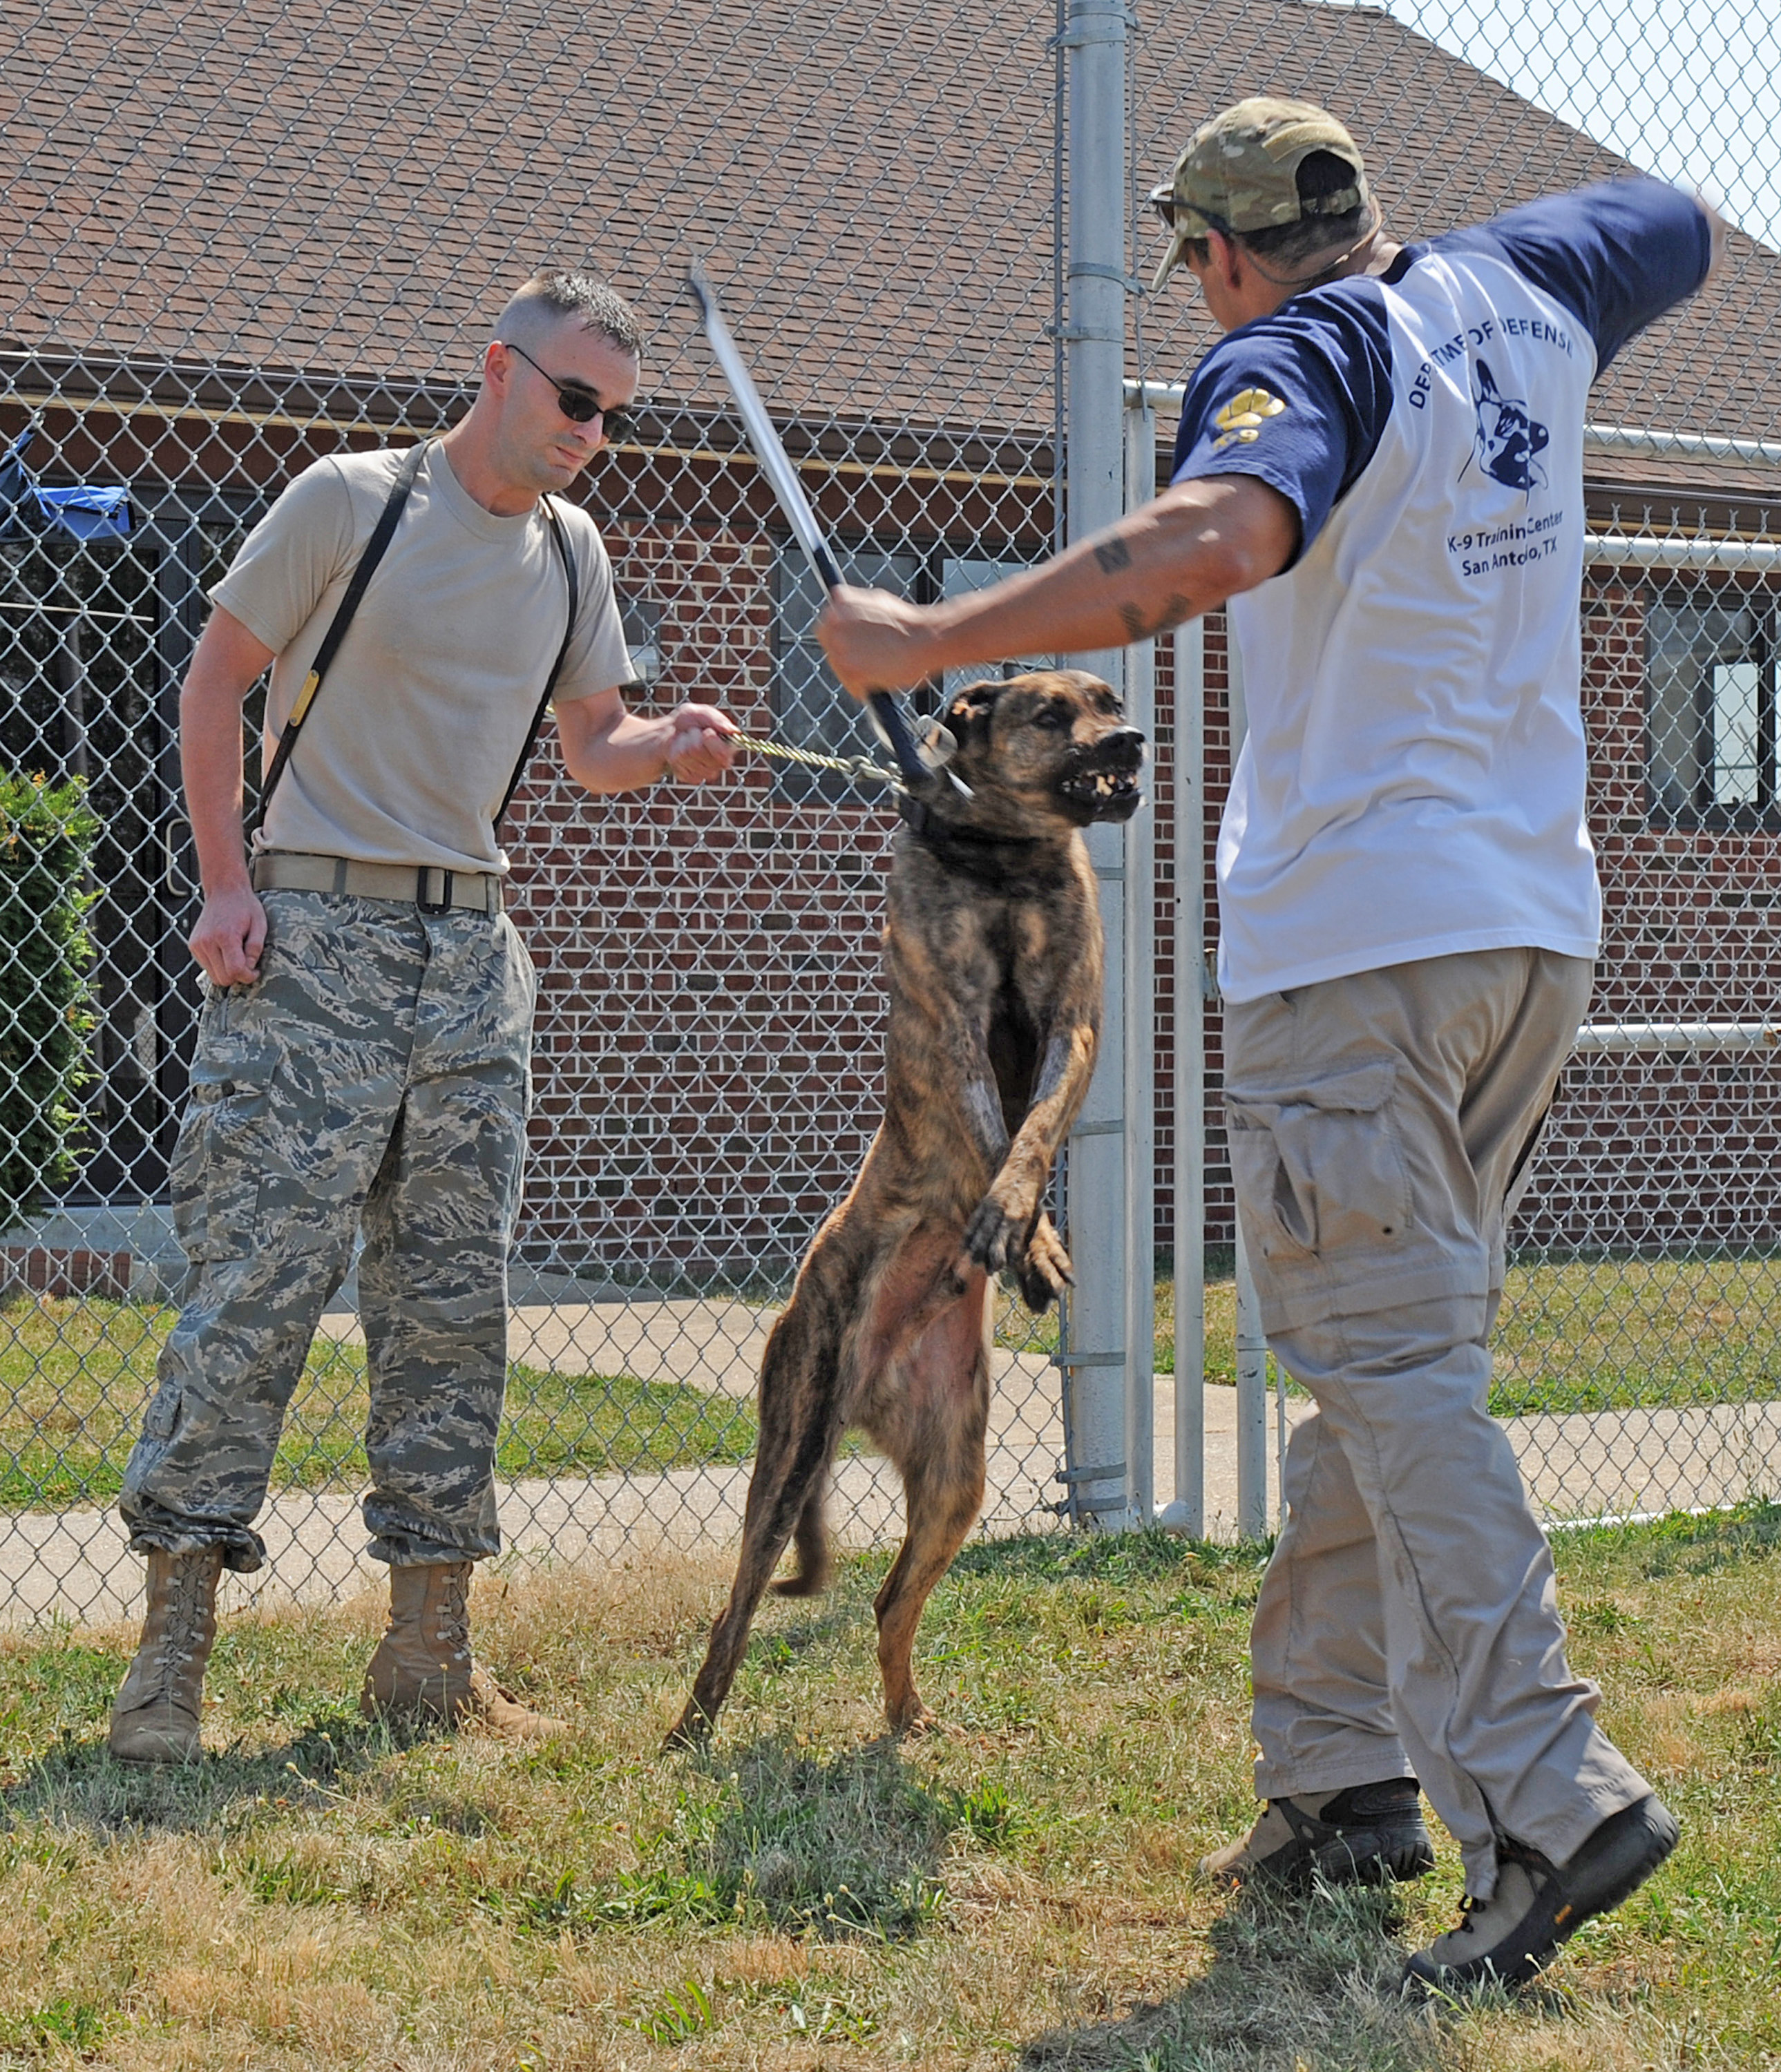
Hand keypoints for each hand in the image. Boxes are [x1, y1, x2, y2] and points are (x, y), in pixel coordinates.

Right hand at [189, 884, 266, 988]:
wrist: (223, 891)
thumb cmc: (243, 906)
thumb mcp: (259, 924)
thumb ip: (256, 948)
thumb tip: (250, 968)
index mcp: (225, 936)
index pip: (234, 970)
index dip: (248, 976)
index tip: (255, 971)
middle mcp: (207, 942)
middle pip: (223, 978)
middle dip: (238, 976)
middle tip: (247, 964)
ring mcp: (197, 945)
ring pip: (214, 976)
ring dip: (227, 972)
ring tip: (236, 955)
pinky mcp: (193, 946)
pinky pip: (207, 968)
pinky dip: (218, 966)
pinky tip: (226, 952)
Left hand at [663, 703, 738, 785]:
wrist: (670, 732)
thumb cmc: (688, 721)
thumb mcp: (701, 713)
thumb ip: (717, 719)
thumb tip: (732, 731)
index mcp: (728, 748)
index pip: (723, 752)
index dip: (711, 740)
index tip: (706, 731)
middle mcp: (719, 763)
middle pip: (699, 751)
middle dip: (693, 737)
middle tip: (693, 732)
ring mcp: (706, 772)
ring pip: (687, 755)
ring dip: (682, 742)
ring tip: (685, 739)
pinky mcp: (692, 777)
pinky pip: (679, 763)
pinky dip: (675, 752)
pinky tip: (680, 750)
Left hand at [818, 584, 939, 700]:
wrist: (923, 637)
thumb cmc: (907, 622)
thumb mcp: (877, 601)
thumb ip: (857, 607)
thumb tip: (850, 612)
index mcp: (841, 603)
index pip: (826, 624)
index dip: (838, 636)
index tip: (847, 643)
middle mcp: (836, 623)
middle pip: (828, 645)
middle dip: (842, 652)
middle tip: (859, 660)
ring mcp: (842, 647)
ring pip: (838, 666)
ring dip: (852, 670)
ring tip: (873, 671)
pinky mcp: (851, 669)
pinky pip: (850, 684)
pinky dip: (861, 688)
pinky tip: (874, 682)